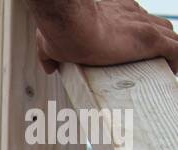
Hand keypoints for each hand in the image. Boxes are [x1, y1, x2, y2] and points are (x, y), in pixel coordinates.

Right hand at [32, 0, 177, 73]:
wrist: (68, 20)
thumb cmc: (60, 29)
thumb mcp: (51, 44)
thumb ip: (50, 55)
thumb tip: (49, 68)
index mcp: (114, 12)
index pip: (136, 21)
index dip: (139, 36)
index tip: (133, 53)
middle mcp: (132, 14)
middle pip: (158, 26)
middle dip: (160, 44)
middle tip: (155, 66)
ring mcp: (142, 25)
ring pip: (169, 35)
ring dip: (171, 54)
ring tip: (167, 72)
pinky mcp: (148, 39)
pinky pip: (177, 49)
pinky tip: (175, 73)